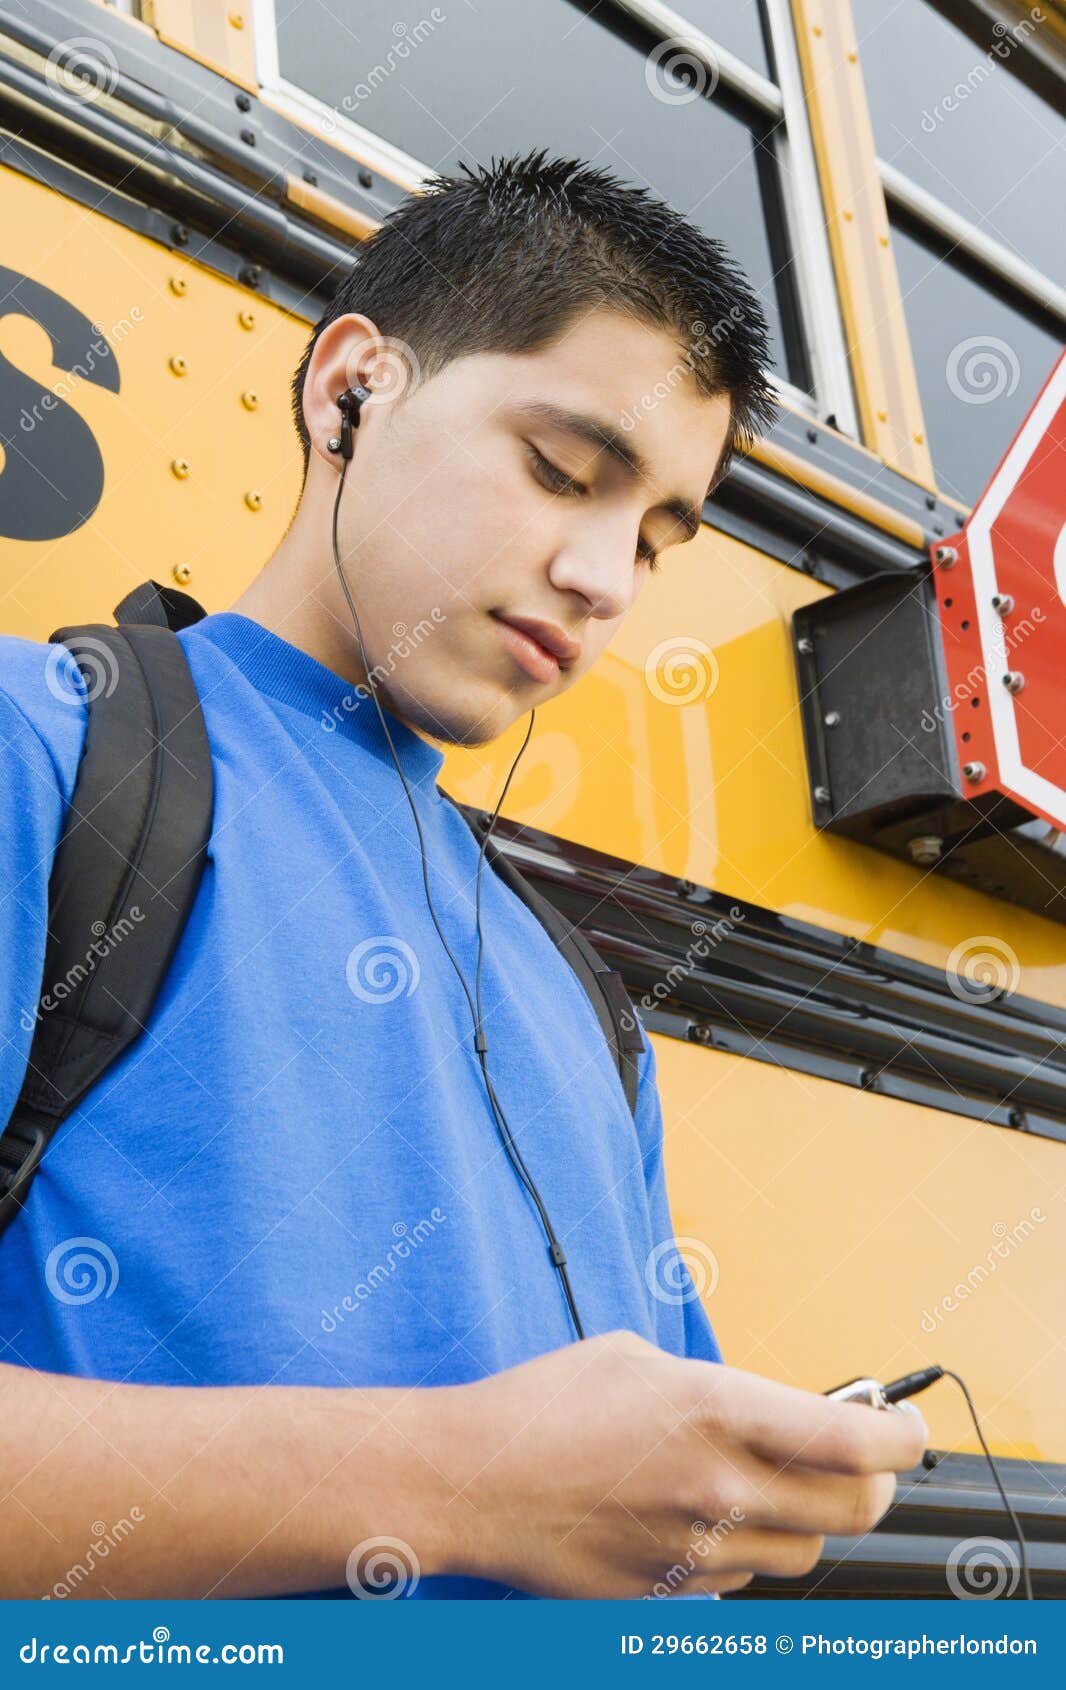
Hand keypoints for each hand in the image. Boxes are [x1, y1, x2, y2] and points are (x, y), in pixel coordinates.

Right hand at [436, 1329, 926, 1597]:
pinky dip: (748, 1550)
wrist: (472, 1482)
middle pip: (855, 1510)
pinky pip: (743, 1581)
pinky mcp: (670, 1596)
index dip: (900, 1435)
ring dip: (809, 1519)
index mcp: (716, 1411)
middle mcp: (720, 1489)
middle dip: (874, 1483)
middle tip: (862, 1460)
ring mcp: (697, 1553)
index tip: (904, 1425)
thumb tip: (770, 1414)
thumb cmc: (545, 1405)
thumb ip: (719, 1388)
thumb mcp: (638, 1358)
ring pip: (804, 1553)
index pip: (855, 1441)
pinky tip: (707, 1515)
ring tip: (774, 1484)